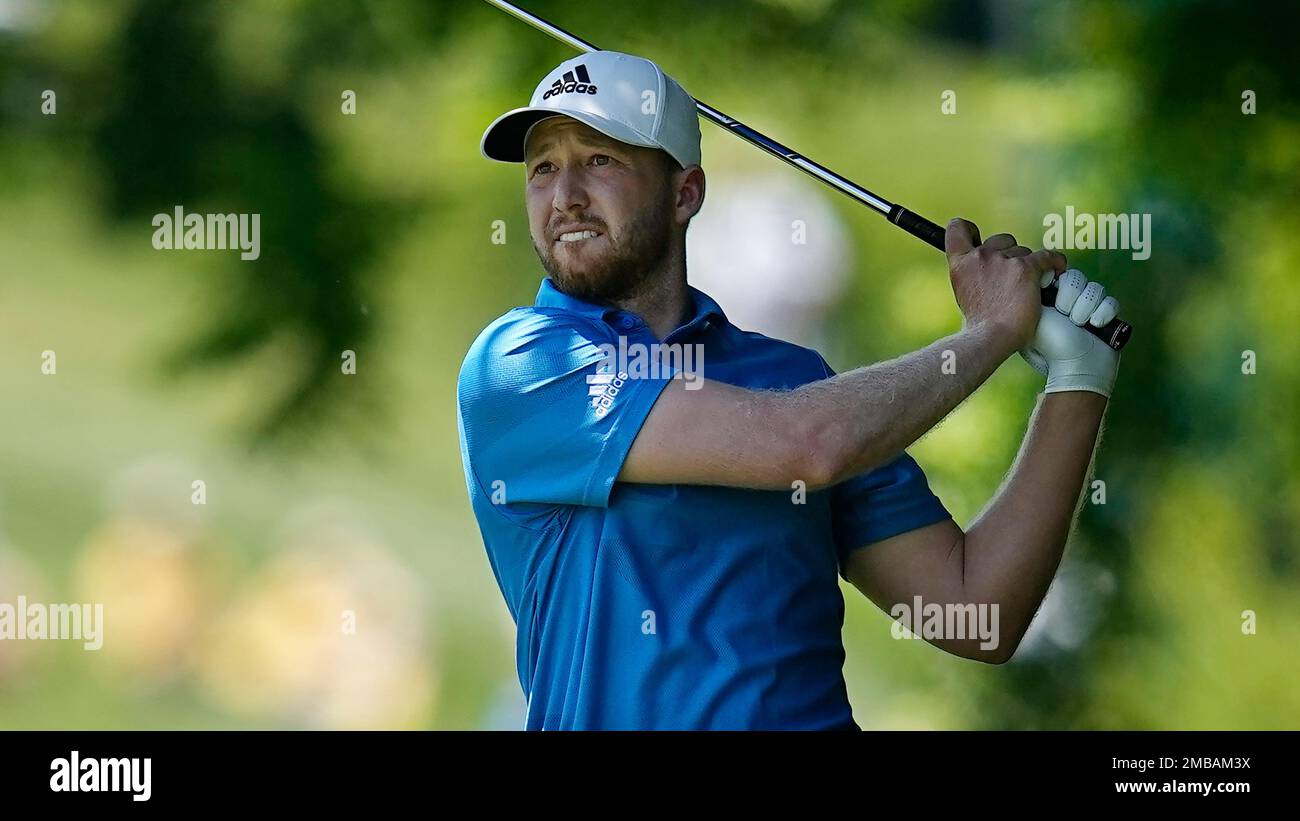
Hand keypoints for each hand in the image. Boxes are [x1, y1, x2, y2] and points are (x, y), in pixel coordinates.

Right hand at [945, 219, 1066, 350]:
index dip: (969, 229)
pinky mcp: (1026, 268)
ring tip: (1030, 286)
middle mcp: (980, 256)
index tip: (977, 237)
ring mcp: (1003, 260)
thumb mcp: (963, 293)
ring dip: (1029, 266)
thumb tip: (982, 274)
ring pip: (1024, 251)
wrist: (992, 337)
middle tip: (1012, 276)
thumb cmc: (980, 324)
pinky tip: (1056, 271)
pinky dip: (1055, 263)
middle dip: (1010, 253)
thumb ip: (971, 275)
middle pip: (1001, 239)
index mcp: (960, 264)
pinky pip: (1048, 256)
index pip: (958, 228)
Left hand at [1019, 268, 1120, 396]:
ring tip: (1078, 324)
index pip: (1059, 273)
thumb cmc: (1049, 346)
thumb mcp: (1032, 318)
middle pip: (1077, 277)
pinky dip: (1103, 313)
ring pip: (1095, 288)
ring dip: (1085, 307)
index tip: (1053, 297)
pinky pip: (1111, 301)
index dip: (1059, 282)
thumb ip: (1032, 295)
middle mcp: (1071, 299)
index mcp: (1051, 297)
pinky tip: (1095, 325)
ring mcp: (1090, 306)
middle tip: (1064, 314)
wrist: (1074, 367)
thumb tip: (1039, 275)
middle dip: (1070, 296)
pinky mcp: (1107, 314)